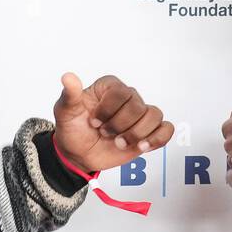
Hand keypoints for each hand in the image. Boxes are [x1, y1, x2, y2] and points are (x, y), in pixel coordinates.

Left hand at [52, 72, 173, 172]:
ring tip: (120, 143)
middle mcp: (127, 98)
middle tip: (105, 134)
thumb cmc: (73, 129)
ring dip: (136, 134)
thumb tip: (68, 77)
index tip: (94, 122)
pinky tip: (141, 146)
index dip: (108, 111)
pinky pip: (166, 129)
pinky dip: (157, 139)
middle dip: (119, 126)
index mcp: (109, 87)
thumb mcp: (65, 112)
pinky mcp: (147, 131)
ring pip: (154, 116)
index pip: (121, 93)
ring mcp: (139, 115)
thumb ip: (70, 95)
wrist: (78, 154)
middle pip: (138, 106)